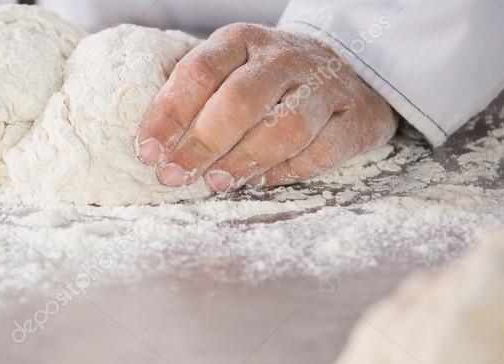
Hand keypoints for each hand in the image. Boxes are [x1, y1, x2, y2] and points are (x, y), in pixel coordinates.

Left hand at [136, 23, 397, 190]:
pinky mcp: (355, 118)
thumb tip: (148, 147)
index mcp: (242, 41)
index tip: (148, 152)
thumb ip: (190, 98)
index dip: (169, 114)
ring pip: (285, 126)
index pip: (199, 71)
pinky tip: (262, 182)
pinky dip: (289, 171)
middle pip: (241, 99)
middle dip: (202, 142)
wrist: (348, 70)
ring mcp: (325, 86)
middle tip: (176, 175)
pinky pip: (322, 150)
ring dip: (244, 159)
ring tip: (215, 182)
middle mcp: (285, 57)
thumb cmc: (264, 82)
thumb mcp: (226, 71)